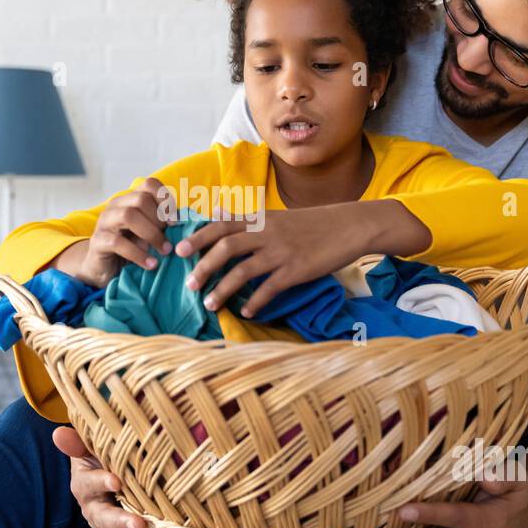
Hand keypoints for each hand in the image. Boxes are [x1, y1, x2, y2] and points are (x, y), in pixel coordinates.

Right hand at [52, 426, 149, 527]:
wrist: (109, 469)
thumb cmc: (103, 455)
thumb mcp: (92, 445)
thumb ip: (78, 441)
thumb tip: (58, 433)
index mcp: (84, 482)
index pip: (89, 483)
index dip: (101, 482)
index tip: (117, 481)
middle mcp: (91, 506)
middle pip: (102, 517)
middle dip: (120, 522)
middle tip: (140, 525)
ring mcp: (102, 524)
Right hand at [61, 178, 175, 287]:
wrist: (105, 269)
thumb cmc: (132, 249)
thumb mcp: (150, 234)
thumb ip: (163, 225)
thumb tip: (183, 221)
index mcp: (130, 199)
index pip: (150, 184)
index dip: (166, 200)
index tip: (175, 222)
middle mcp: (115, 206)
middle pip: (141, 199)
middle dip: (159, 220)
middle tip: (169, 240)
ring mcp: (104, 222)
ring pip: (128, 215)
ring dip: (151, 234)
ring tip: (164, 251)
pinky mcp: (98, 241)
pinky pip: (118, 242)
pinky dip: (138, 254)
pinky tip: (151, 264)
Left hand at [176, 200, 427, 317]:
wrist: (348, 226)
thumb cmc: (311, 223)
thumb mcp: (276, 216)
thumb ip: (246, 219)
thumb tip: (217, 214)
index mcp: (260, 219)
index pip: (221, 225)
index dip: (198, 237)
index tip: (179, 250)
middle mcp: (266, 233)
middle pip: (226, 247)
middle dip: (204, 266)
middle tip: (189, 283)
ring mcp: (281, 252)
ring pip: (243, 271)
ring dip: (223, 290)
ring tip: (209, 305)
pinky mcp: (296, 270)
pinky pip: (270, 289)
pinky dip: (256, 303)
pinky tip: (248, 314)